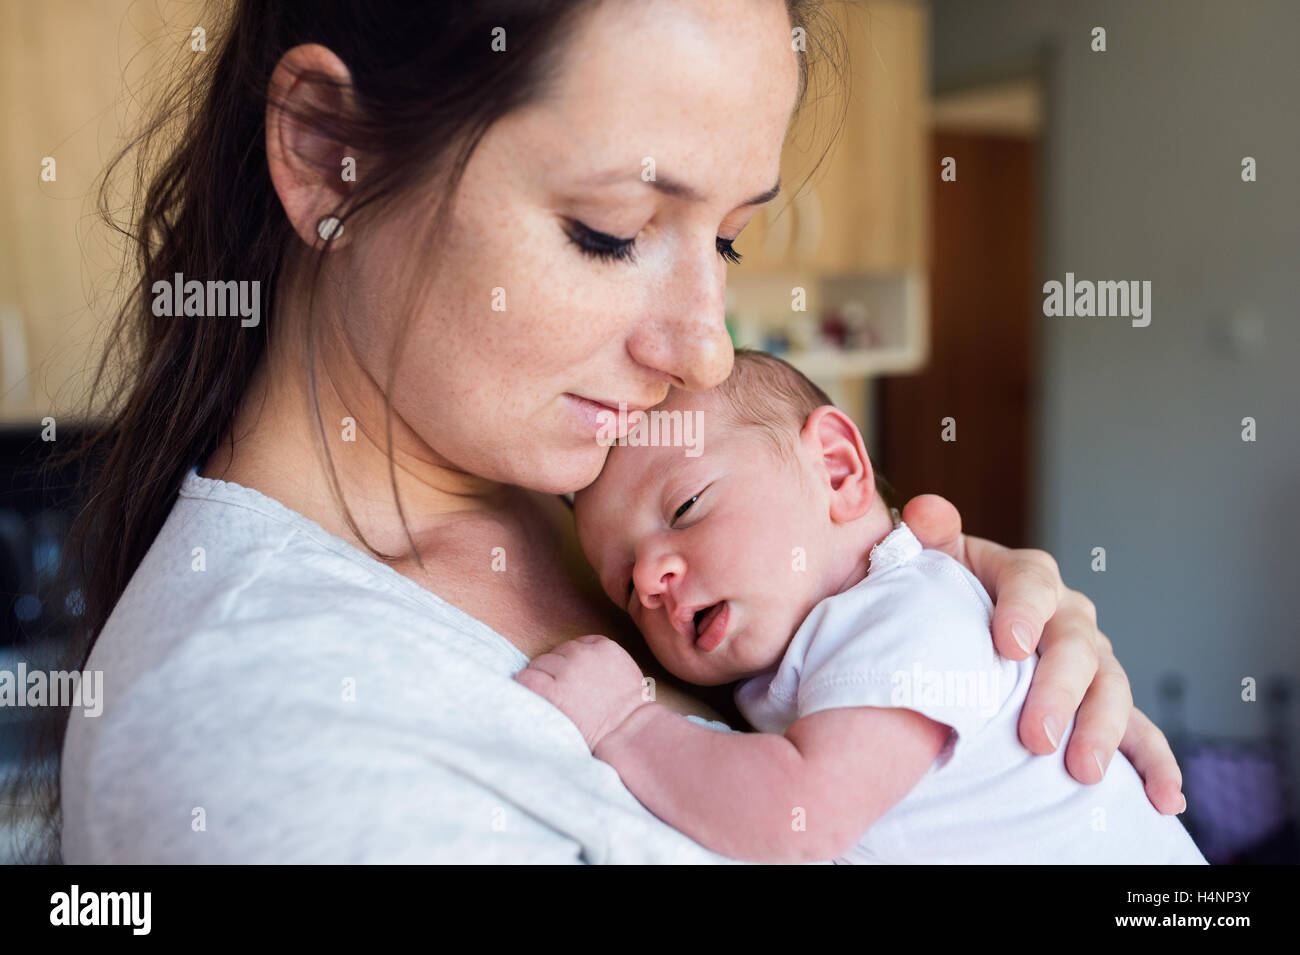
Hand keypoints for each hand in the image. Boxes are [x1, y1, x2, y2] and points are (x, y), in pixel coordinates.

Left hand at [514, 635, 650, 750]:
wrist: (628, 733)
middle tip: (566, 693)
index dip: (572, 663)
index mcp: (604, 646)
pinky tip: (534, 696)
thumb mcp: (625, 670)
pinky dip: (527, 685)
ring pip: (539, 663)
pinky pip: (527, 678)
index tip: (575, 681)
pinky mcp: (553, 691)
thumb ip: (602, 659)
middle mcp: (583, 654)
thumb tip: (577, 661)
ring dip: (542, 678)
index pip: (576, 645)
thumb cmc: (629, 710)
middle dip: (558, 671)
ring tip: (554, 698)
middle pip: (556, 653)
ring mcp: (567, 671)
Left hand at [901, 494, 1185, 814]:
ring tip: (1080, 772)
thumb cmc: (941, 599)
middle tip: (1037, 737)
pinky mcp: (1104, 703)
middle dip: (1059, 692)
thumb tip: (924, 510)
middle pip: (1076, 646)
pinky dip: (1155, 765)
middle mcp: (1069, 616)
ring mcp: (1094, 661)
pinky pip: (1140, 733)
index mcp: (1027, 577)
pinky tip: (1165, 799)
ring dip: (1102, 732)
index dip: (1023, 611)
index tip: (1007, 646)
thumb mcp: (930, 565)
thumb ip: (928, 538)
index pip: (1032, 584)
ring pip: (1111, 689)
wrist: (955, 633)